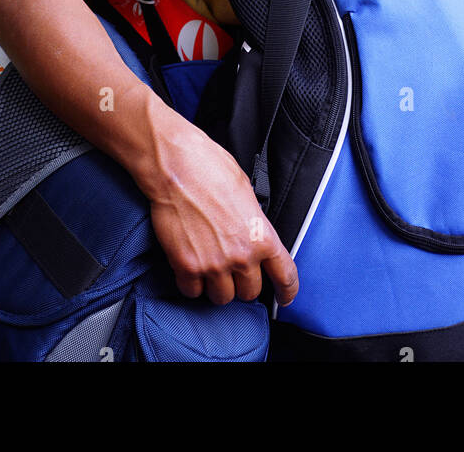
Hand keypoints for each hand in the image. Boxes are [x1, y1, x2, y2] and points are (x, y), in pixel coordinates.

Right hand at [141, 101, 298, 308]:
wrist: (176, 166)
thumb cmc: (210, 169)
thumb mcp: (247, 193)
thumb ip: (254, 223)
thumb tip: (253, 235)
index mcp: (262, 236)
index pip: (285, 276)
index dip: (286, 291)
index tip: (284, 298)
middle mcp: (241, 255)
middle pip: (250, 293)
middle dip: (242, 283)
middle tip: (232, 269)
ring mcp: (214, 264)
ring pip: (222, 298)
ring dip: (217, 286)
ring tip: (210, 266)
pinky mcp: (186, 267)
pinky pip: (192, 292)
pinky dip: (191, 283)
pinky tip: (190, 266)